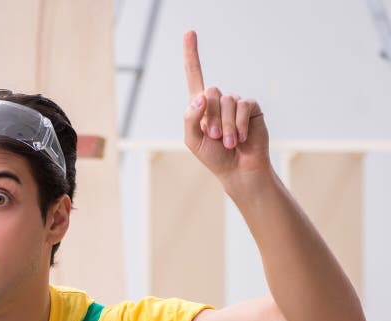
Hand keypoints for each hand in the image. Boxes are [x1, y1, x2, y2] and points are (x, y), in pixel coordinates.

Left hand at [183, 30, 270, 186]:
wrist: (237, 168)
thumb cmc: (213, 156)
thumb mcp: (193, 140)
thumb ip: (190, 118)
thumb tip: (200, 96)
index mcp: (200, 106)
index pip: (195, 75)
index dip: (192, 54)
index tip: (189, 32)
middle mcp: (217, 101)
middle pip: (210, 92)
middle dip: (210, 118)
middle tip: (214, 137)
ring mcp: (235, 103)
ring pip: (226, 102)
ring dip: (225, 126)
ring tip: (228, 143)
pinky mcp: (250, 107)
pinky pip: (242, 106)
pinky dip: (238, 124)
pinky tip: (240, 138)